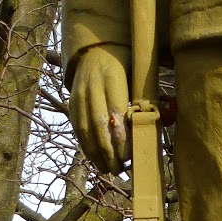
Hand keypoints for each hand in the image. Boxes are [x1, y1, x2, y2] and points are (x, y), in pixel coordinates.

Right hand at [69, 45, 131, 171]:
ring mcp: (79, 94)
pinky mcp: (71, 102)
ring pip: (85, 128)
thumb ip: (141, 98)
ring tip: (107, 169)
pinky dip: (85, 145)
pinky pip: (77, 127)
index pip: (116, 113)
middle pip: (98, 124)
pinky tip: (94, 158)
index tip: (129, 155)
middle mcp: (92, 86)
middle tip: (119, 168)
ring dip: (95, 153)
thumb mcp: (136, 75)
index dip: (121, 138)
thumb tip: (150, 129)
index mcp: (112, 77)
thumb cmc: (125, 65)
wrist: (96, 51)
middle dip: (108, 151)